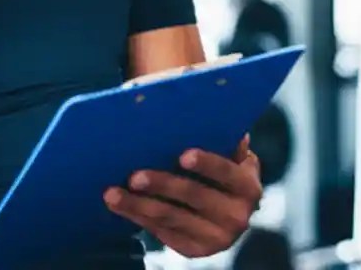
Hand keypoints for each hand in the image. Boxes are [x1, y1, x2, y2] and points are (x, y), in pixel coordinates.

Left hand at [104, 137, 262, 257]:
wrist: (224, 208)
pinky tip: (119, 205)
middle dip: (163, 185)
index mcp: (248, 186)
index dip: (206, 164)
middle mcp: (238, 216)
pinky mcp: (194, 249)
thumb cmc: (219, 168)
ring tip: (113, 193)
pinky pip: (161, 232)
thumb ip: (220, 136)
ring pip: (172, 218)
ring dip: (139, 205)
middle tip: (134, 175)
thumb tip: (206, 111)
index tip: (182, 155)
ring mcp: (217, 237)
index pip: (227, 172)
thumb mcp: (229, 153)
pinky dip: (138, 217)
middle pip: (195, 197)